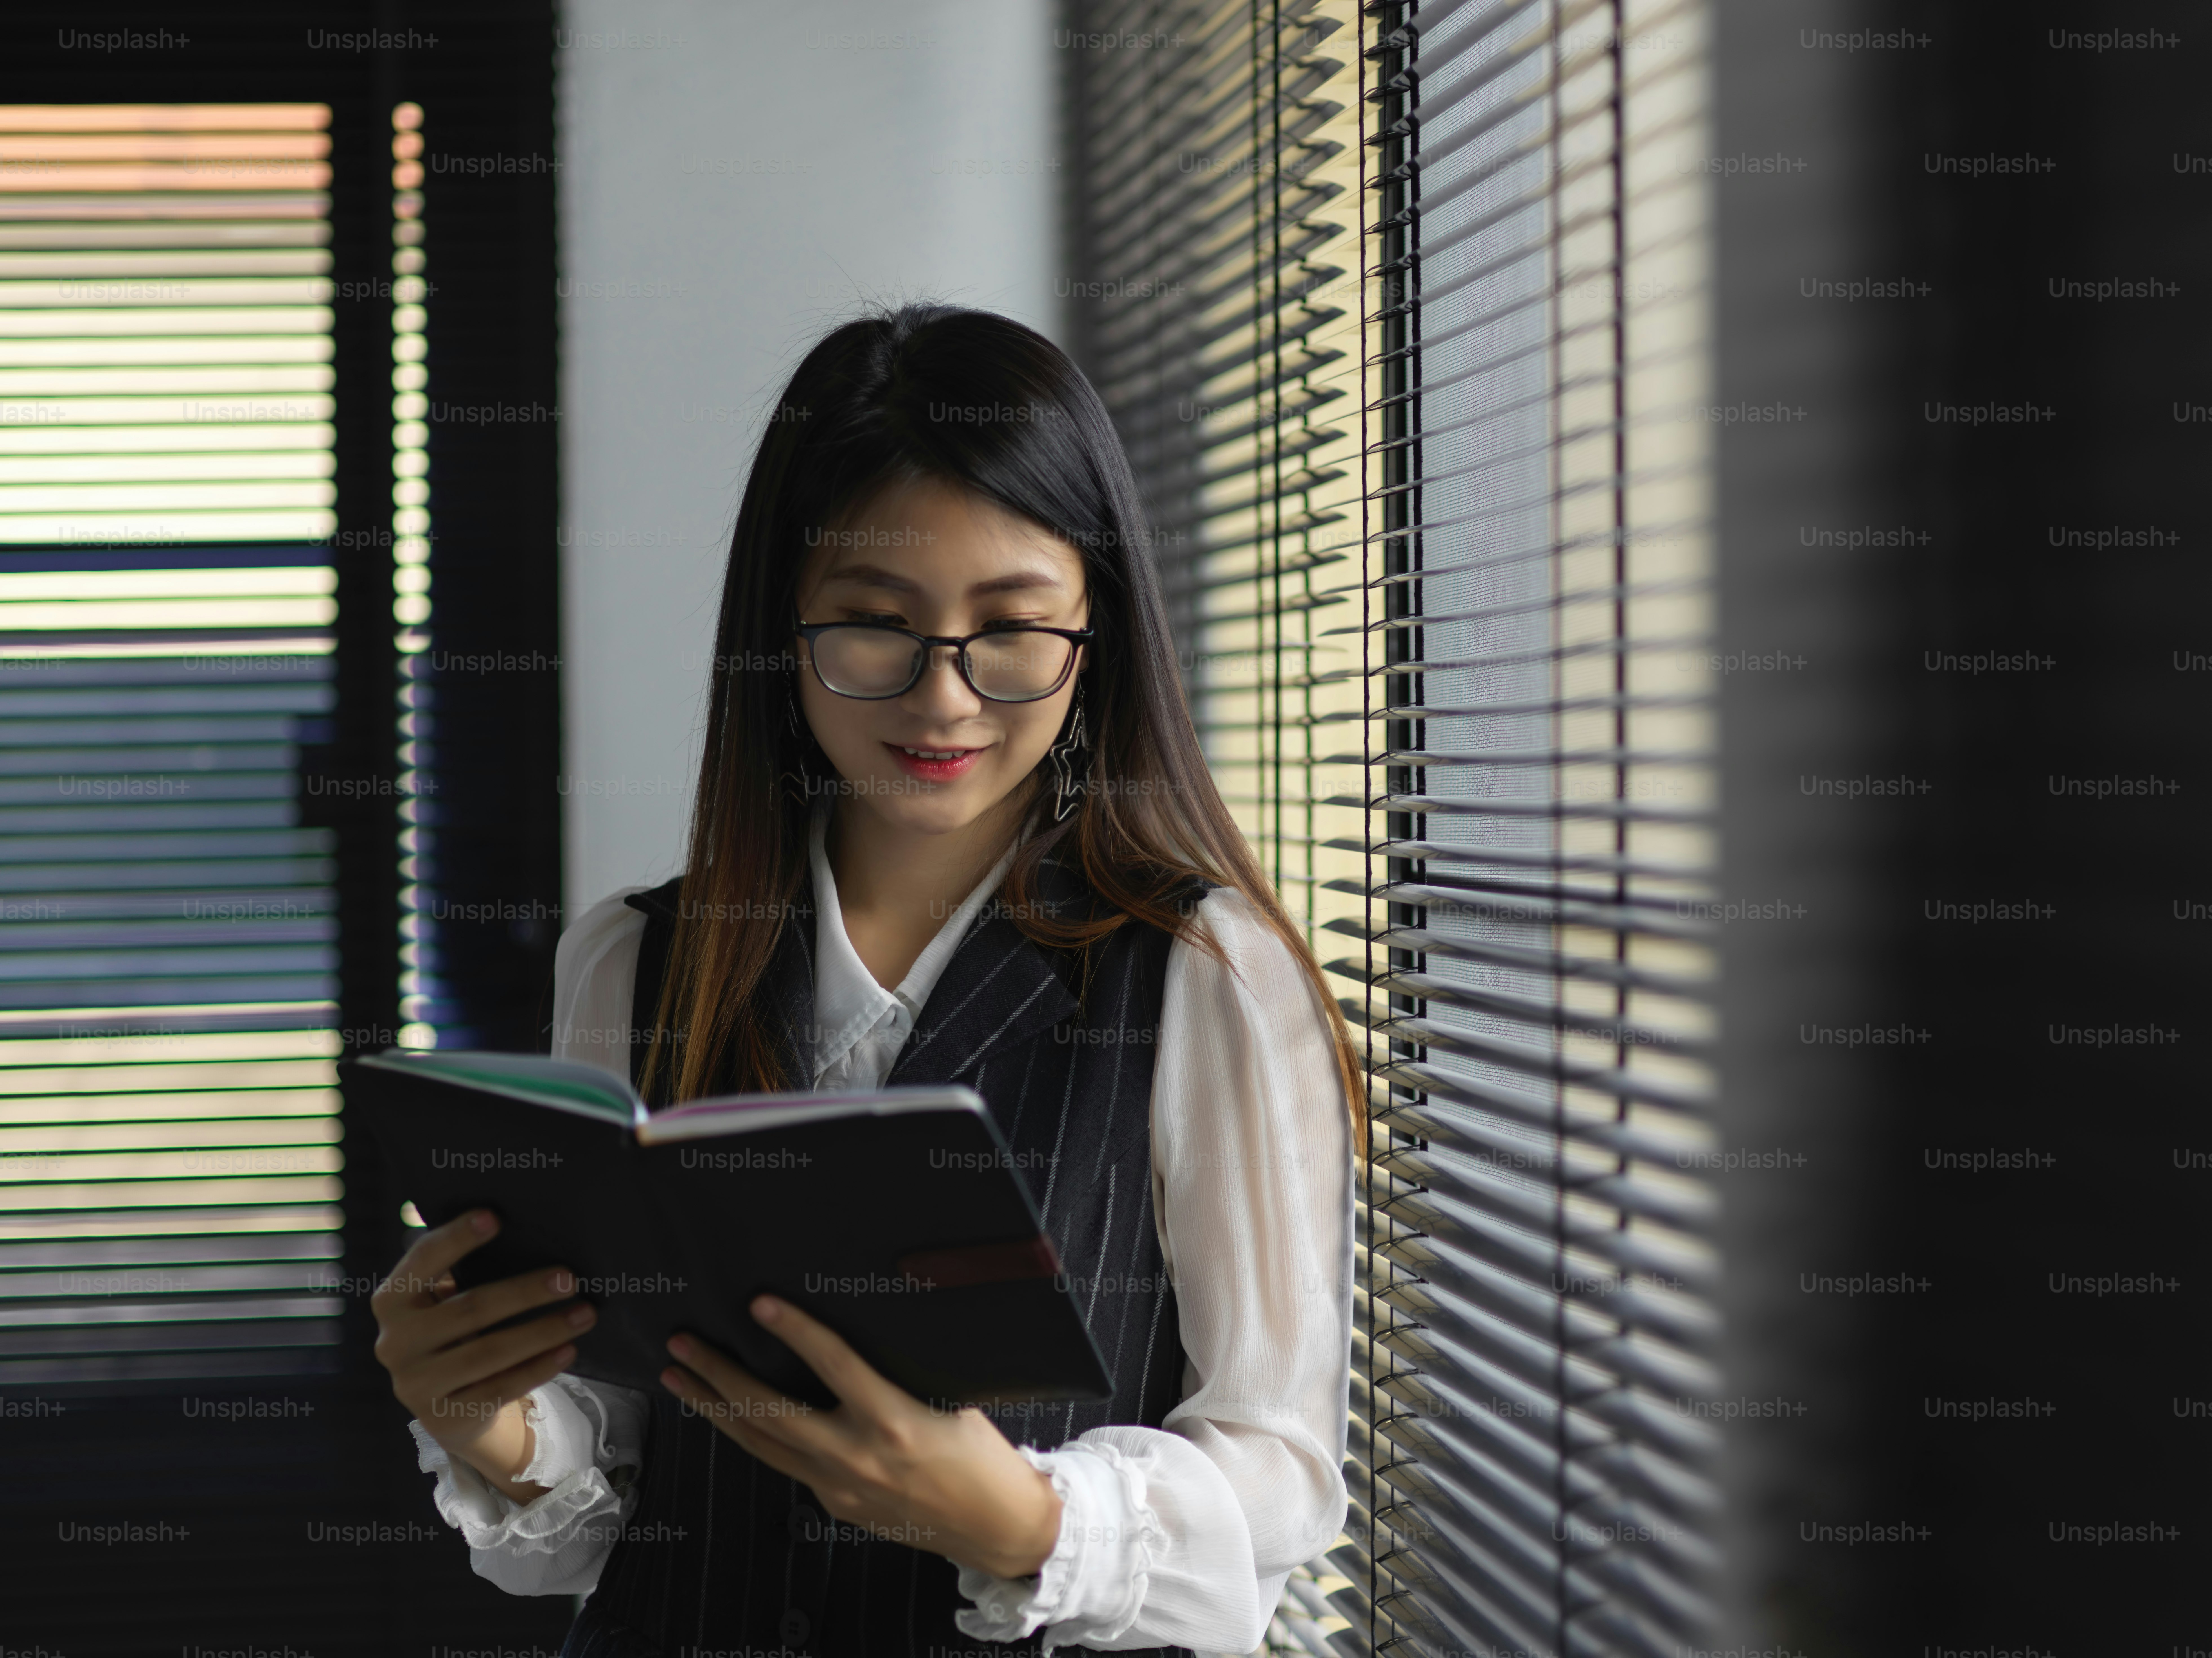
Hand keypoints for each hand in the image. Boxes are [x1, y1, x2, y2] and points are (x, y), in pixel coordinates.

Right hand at [369, 1209, 597, 1498]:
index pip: (422, 1261)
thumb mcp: (445, 1304)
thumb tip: (526, 1234)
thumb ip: (463, 1275)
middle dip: (524, 1292)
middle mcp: (395, 1343)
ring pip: (489, 1352)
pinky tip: (569, 1351)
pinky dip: (538, 1367)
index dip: (456, 1238)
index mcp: (392, 1301)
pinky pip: (500, 1388)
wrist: (448, 1410)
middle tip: (569, 1279)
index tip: (495, 1217)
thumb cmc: (455, 1336)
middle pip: (469, 1309)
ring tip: (585, 1314)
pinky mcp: (446, 1416)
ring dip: (543, 1330)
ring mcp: (416, 1384)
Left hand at [661, 1297, 1061, 1579]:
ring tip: (682, 1381)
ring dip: (715, 1410)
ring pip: (761, 1444)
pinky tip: (732, 1419)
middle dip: (719, 1376)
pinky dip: (753, 1437)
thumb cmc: (979, 1456)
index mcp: (893, 1421)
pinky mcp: (837, 1504)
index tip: (759, 1305)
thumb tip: (863, 1330)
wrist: (994, 1526)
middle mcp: (857, 1456)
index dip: (794, 1330)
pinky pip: (785, 1464)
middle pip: (770, 1413)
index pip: (832, 1364)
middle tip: (684, 1346)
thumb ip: (901, 1373)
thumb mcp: (950, 1399)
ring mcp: (840, 1486)